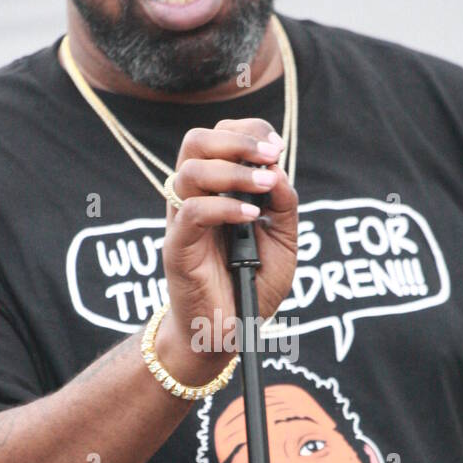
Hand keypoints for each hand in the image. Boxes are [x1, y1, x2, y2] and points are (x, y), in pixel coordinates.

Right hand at [158, 119, 298, 384]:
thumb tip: (278, 172)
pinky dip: (223, 206)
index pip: (220, 136)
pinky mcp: (177, 246)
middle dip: (236, 140)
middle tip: (269, 156)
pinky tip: (250, 216)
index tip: (276, 149)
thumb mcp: (283, 242)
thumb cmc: (250, 283)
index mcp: (216, 187)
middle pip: (196, 141)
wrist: (227, 330)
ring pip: (190, 170)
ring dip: (233, 171)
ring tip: (264, 186)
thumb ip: (284, 206)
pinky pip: (191, 211)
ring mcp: (182, 219)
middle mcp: (195, 196)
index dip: (248, 131)